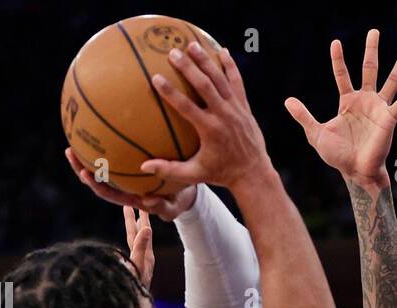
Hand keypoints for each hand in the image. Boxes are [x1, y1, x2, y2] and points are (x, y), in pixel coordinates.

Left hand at [64, 147, 197, 220]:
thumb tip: (148, 201)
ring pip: (102, 169)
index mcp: (131, 198)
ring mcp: (126, 179)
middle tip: (70, 152)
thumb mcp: (174, 206)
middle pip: (98, 181)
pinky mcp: (131, 168)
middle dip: (81, 168)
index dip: (95, 184)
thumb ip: (163, 206)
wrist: (186, 192)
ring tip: (74, 142)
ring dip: (86, 158)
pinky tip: (98, 130)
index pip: (108, 193)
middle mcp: (124, 188)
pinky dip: (104, 148)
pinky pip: (115, 158)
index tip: (84, 173)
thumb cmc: (180, 199)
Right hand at [123, 206, 153, 286]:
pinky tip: (128, 237)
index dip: (140, 216)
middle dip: (135, 217)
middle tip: (132, 202)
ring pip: (134, 240)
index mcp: (145, 254)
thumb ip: (141, 247)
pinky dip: (129, 240)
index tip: (138, 202)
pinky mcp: (133, 268)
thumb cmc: (136, 288)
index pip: (142, 231)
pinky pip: (131, 249)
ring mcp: (138, 263)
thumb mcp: (139, 265)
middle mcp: (143, 257)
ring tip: (129, 214)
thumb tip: (147, 229)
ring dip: (132, 227)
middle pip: (138, 233)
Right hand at [141, 43, 270, 190]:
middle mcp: (224, 116)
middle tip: (173, 52)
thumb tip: (144, 167)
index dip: (170, 92)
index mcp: (210, 130)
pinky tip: (222, 51)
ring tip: (192, 44)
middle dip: (188, 67)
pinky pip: (237, 82)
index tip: (155, 78)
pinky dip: (230, 67)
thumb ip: (169, 170)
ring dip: (206, 61)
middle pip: (204, 86)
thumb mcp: (195, 175)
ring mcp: (236, 109)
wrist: (253, 173)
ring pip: (220, 80)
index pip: (186, 107)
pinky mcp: (244, 107)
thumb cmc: (221, 174)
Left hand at [284, 29, 396, 186]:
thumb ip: (303, 116)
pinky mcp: (389, 119)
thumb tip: (287, 101)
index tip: (336, 42)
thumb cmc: (338, 156)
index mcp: (348, 102)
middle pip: (370, 69)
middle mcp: (365, 101)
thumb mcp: (316, 134)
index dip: (338, 59)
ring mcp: (379, 108)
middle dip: (372, 50)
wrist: (355, 172)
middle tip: (374, 31)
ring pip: (391, 81)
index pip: (342, 74)